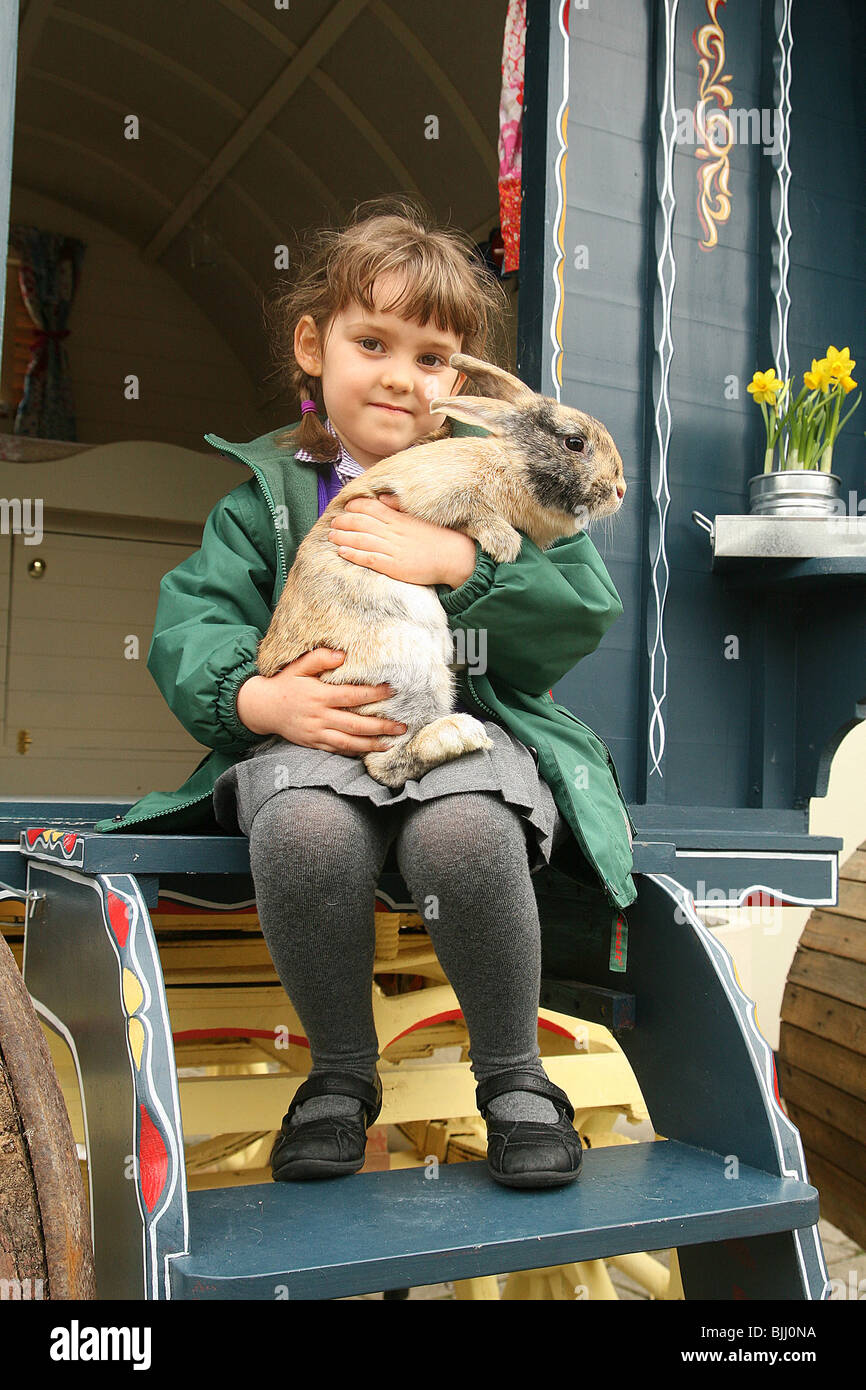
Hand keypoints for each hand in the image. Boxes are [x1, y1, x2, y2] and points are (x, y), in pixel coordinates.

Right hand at [236, 650, 408, 752]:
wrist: (261, 708)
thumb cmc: (283, 684)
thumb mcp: (297, 666)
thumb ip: (319, 658)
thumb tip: (342, 655)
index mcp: (319, 696)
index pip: (352, 696)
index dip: (373, 695)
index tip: (392, 691)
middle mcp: (320, 717)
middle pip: (356, 724)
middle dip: (381, 726)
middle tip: (401, 726)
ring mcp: (317, 733)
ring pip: (349, 742)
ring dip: (372, 744)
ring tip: (391, 743)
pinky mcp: (314, 743)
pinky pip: (337, 750)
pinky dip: (354, 752)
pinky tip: (369, 750)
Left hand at [327, 494, 476, 587]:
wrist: (454, 556)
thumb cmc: (438, 537)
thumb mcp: (419, 517)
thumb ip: (399, 508)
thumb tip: (383, 499)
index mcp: (399, 518)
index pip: (372, 508)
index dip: (356, 507)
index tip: (346, 507)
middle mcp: (393, 532)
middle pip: (362, 522)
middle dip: (344, 521)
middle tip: (334, 522)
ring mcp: (393, 549)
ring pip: (361, 539)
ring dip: (343, 536)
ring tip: (332, 535)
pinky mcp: (394, 566)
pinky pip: (369, 559)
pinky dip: (353, 554)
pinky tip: (342, 551)